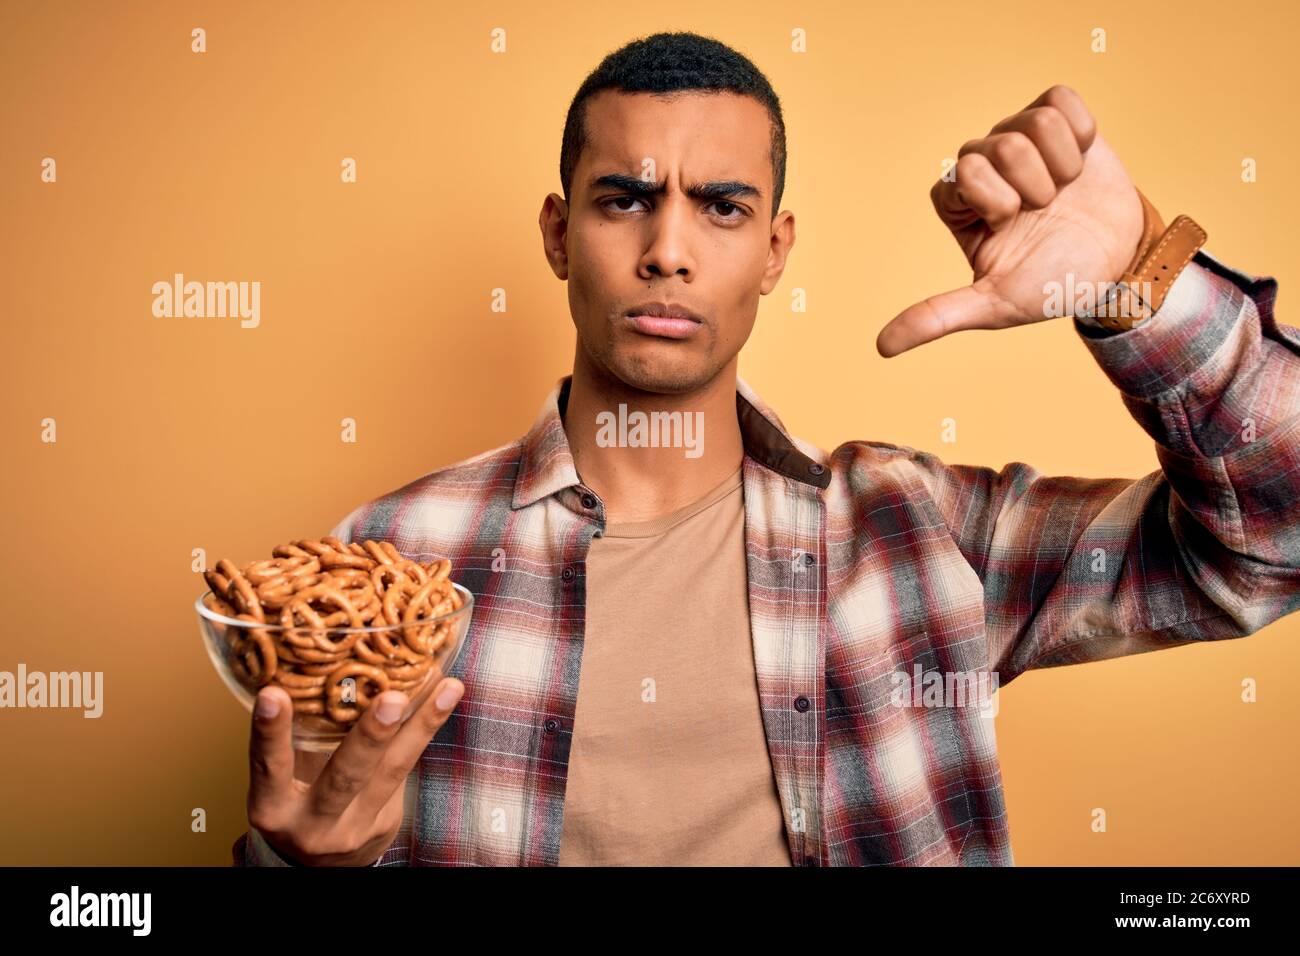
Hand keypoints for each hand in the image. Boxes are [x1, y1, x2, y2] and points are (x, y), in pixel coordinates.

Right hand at [246, 678, 463, 865]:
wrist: (323, 866)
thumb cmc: (296, 803)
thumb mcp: (283, 780)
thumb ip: (297, 738)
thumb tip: (321, 667)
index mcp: (274, 808)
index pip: (270, 767)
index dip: (270, 733)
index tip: (272, 695)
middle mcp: (314, 823)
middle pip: (346, 776)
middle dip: (371, 736)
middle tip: (392, 699)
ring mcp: (355, 827)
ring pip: (393, 772)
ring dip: (423, 726)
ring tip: (447, 689)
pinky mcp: (387, 823)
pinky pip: (407, 769)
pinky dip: (424, 730)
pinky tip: (444, 697)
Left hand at [877, 84, 1145, 356]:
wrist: (1115, 266)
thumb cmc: (1050, 284)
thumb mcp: (992, 305)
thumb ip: (937, 316)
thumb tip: (882, 347)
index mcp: (958, 201)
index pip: (964, 176)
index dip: (997, 202)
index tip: (1010, 227)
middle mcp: (983, 165)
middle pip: (1001, 146)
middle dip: (1035, 187)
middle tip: (1044, 212)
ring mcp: (1020, 139)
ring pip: (1035, 122)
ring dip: (1062, 165)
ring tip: (1065, 190)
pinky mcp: (1058, 121)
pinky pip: (1060, 99)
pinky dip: (1081, 133)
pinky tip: (1082, 162)